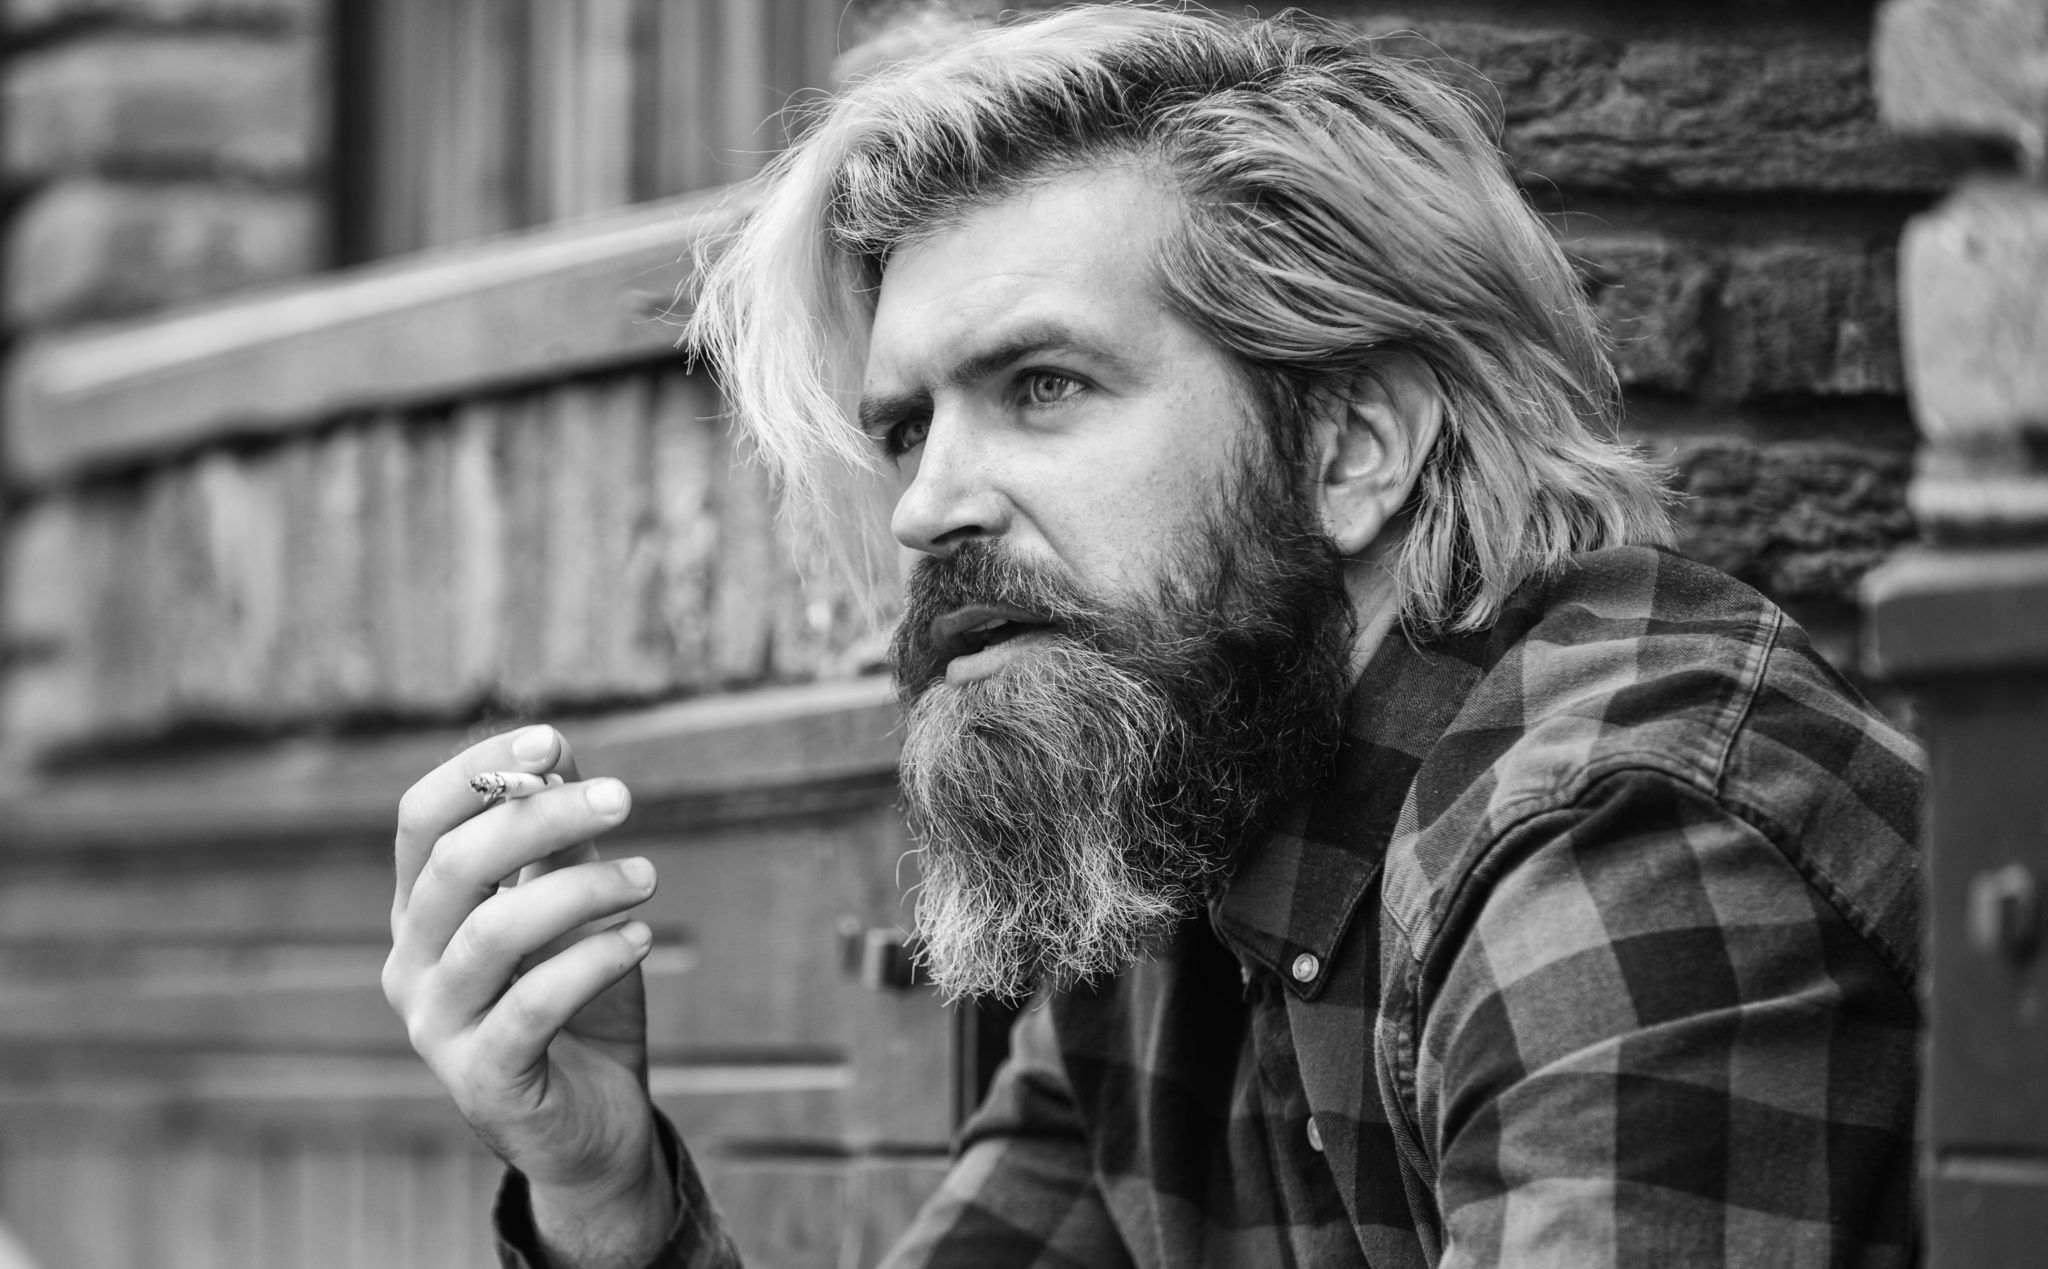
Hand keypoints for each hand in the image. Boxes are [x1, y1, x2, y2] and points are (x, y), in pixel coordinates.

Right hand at [383, 724, 677, 1265]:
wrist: (590, 1126)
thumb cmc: (574, 1002)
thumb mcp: (568, 908)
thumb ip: (555, 841)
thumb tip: (559, 751)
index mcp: (421, 913)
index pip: (420, 821)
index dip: (478, 769)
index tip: (552, 737)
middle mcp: (412, 965)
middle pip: (455, 866)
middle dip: (540, 818)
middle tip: (624, 797)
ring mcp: (438, 1027)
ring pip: (493, 934)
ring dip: (581, 891)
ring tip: (648, 877)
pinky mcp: (484, 1081)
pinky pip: (533, 1007)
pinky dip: (592, 962)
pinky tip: (641, 941)